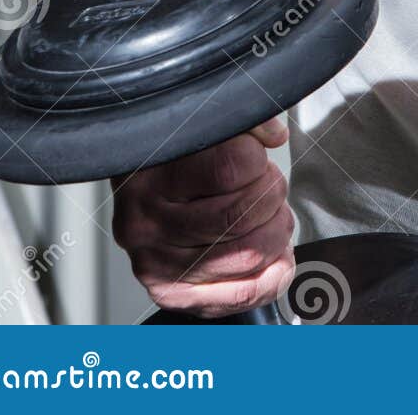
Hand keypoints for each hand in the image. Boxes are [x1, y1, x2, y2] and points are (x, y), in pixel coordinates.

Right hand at [111, 117, 293, 318]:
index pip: (228, 168)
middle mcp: (146, 224)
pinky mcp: (173, 295)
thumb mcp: (198, 125)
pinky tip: (278, 257)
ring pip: (246, 255)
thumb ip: (242, 122)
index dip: (259, 161)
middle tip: (271, 185)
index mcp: (150, 175)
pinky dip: (273, 276)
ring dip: (277, 233)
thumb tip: (275, 136)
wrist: (140, 194)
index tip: (258, 157)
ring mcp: (157, 265)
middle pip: (239, 215)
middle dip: (273, 196)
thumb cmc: (173, 159)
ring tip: (272, 216)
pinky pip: (240, 294)